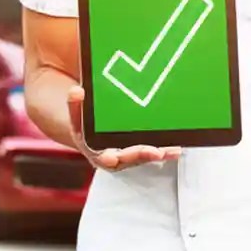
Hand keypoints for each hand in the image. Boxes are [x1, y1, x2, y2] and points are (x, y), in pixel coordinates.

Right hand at [66, 85, 180, 170]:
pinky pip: (150, 154)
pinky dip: (163, 151)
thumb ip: (75, 105)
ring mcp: (124, 158)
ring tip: (170, 150)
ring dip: (156, 155)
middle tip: (154, 151)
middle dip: (139, 155)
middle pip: (124, 160)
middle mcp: (108, 157)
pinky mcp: (137, 154)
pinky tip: (176, 148)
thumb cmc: (86, 124)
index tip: (112, 157)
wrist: (91, 136)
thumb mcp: (76, 115)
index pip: (99, 153)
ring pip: (140, 159)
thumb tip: (77, 91)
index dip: (106, 154)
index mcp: (91, 149)